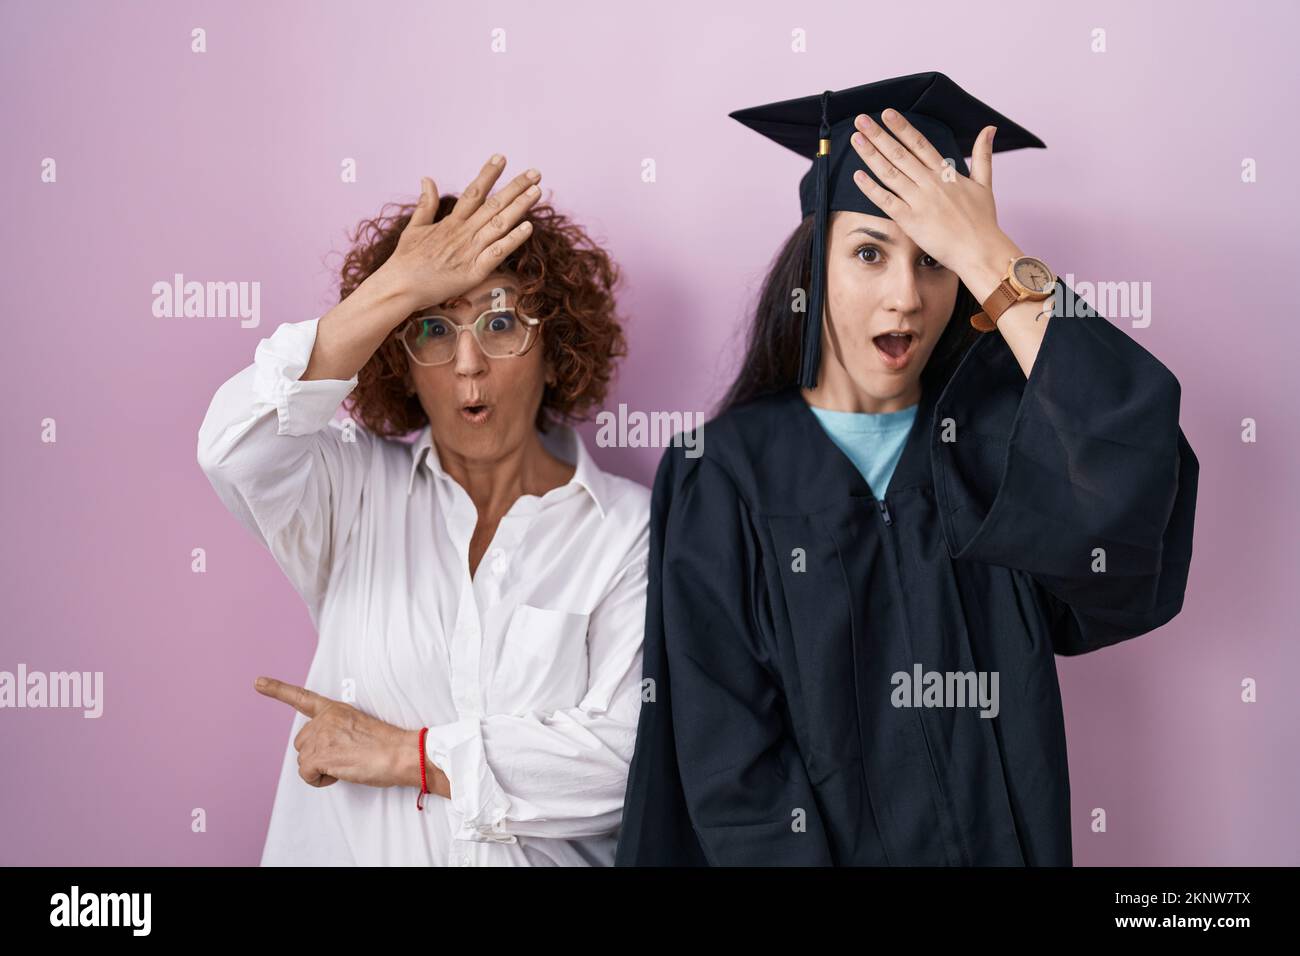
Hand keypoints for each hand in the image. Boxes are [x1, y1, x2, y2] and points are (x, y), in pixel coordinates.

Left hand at [254, 676, 414, 789]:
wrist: (400, 753)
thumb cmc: (387, 745)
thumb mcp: (359, 727)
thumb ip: (336, 731)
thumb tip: (326, 751)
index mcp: (335, 709)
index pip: (302, 697)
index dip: (277, 690)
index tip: (258, 682)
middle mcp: (324, 719)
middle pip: (301, 743)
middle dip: (317, 755)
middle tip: (344, 757)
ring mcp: (321, 735)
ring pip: (303, 760)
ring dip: (320, 768)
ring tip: (347, 764)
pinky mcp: (320, 754)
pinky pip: (306, 774)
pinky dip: (320, 780)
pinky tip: (340, 773)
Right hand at [381, 155, 542, 312]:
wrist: (398, 287)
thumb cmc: (405, 261)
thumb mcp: (414, 228)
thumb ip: (425, 204)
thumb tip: (427, 178)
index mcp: (450, 222)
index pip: (473, 192)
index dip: (488, 174)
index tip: (502, 157)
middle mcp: (463, 233)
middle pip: (493, 205)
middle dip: (515, 187)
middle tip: (535, 172)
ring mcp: (469, 251)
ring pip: (499, 224)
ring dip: (519, 207)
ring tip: (536, 191)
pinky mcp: (474, 272)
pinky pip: (497, 253)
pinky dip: (512, 240)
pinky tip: (528, 227)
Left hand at [848, 108, 1019, 296]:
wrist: (980, 250)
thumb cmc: (983, 221)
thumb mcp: (985, 184)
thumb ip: (983, 155)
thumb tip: (990, 129)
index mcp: (945, 173)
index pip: (919, 143)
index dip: (902, 127)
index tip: (887, 113)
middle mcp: (930, 183)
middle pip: (899, 153)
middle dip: (879, 135)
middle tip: (861, 120)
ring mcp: (919, 201)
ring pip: (890, 173)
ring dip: (871, 154)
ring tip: (856, 139)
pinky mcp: (910, 221)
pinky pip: (886, 201)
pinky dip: (871, 188)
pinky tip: (857, 175)